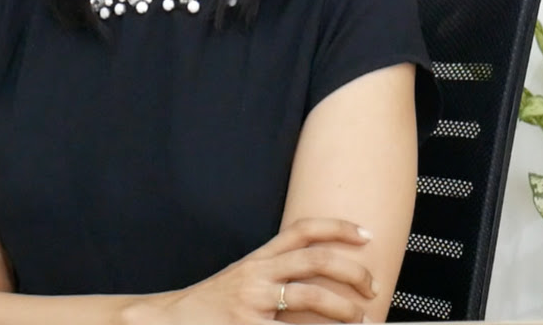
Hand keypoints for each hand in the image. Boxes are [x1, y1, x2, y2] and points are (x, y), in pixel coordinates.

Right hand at [137, 218, 375, 324]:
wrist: (171, 319)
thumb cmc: (213, 304)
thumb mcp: (244, 280)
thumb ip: (276, 275)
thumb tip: (320, 281)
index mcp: (260, 258)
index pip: (303, 231)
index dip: (337, 228)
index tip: (366, 234)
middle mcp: (258, 273)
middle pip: (314, 259)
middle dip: (350, 271)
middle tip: (372, 286)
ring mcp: (253, 301)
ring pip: (309, 294)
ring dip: (342, 308)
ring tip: (360, 320)